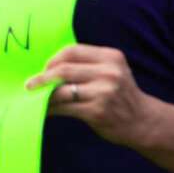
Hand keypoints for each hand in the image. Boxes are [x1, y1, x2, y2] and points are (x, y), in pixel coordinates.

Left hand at [26, 44, 156, 148]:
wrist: (144, 122)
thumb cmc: (120, 94)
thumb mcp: (111, 71)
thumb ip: (85, 65)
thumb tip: (46, 67)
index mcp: (111, 57)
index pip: (71, 51)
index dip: (53, 60)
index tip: (44, 69)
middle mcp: (109, 73)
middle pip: (63, 70)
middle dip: (42, 78)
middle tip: (29, 85)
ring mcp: (104, 93)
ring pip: (61, 91)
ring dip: (43, 95)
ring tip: (34, 98)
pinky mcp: (97, 112)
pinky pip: (64, 108)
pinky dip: (50, 109)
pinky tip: (44, 110)